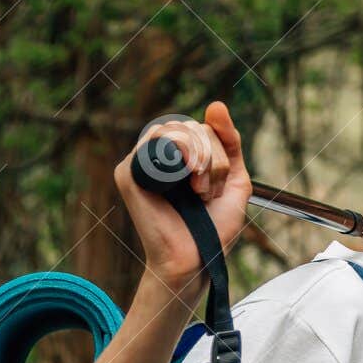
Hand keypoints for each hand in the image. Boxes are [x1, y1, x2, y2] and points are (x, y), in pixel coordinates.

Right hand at [115, 102, 250, 294]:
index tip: (222, 180)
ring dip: (203, 159)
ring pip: (177, 130)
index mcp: (180, 158)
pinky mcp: (128, 172)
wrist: (197, 258)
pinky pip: (155, 140)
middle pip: (193, 127)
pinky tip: (189, 181)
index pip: (202, 128)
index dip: (220, 147)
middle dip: (214, 158)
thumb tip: (215, 104)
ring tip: (202, 191)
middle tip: (210, 191)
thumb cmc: (213, 227)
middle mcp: (159, 157)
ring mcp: (141, 163)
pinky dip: (183, 156)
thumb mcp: (234, 180)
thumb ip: (230, 143)